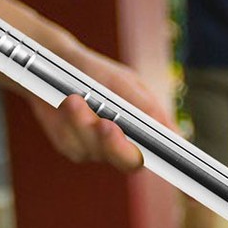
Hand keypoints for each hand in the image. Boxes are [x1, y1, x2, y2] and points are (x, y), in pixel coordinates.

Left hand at [29, 45, 174, 172]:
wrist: (54, 65)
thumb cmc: (97, 72)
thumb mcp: (125, 83)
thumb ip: (146, 107)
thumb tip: (174, 133)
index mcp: (146, 129)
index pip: (162, 154)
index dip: (167, 159)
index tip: (157, 146)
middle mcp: (123, 145)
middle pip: (129, 162)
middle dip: (116, 144)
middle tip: (107, 125)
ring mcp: (97, 149)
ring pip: (95, 150)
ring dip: (85, 123)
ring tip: (75, 98)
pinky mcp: (72, 146)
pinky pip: (72, 144)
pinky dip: (69, 122)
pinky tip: (67, 102)